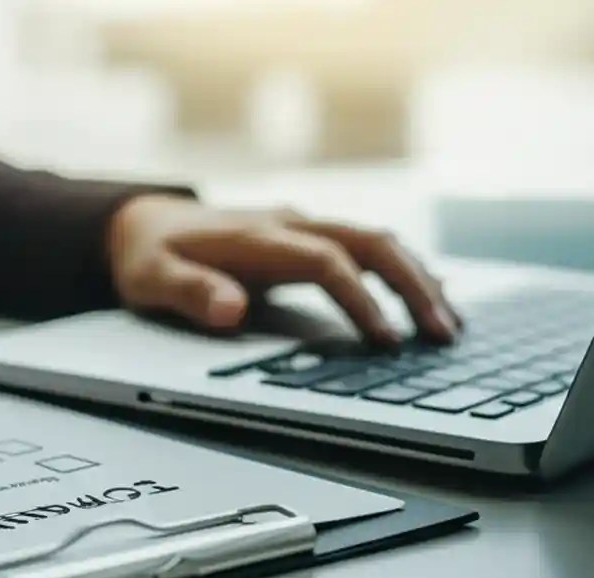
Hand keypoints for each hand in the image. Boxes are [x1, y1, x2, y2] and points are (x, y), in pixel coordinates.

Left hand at [107, 195, 462, 344]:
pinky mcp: (307, 239)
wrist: (143, 223)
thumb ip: (189, 293)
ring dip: (417, 278)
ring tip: (450, 325)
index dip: (360, 298)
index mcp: (258, 239)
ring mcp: (302, 228)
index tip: (386, 339)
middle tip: (444, 332)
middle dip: (412, 285)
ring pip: (377, 242)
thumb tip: (231, 309)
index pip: (326, 262)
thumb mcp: (151, 280)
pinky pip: (367, 249)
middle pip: (370, 243)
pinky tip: (428, 300)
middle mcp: (289, 225)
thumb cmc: (148, 257)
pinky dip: (401, 273)